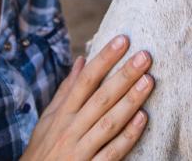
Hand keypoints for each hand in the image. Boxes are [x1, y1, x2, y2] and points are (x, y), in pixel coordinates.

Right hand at [21, 35, 153, 160]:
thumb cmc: (42, 151)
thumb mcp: (48, 120)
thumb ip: (66, 91)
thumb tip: (81, 60)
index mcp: (62, 115)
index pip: (85, 81)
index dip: (104, 59)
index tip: (122, 40)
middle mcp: (71, 130)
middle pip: (100, 98)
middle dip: (123, 75)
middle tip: (145, 56)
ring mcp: (80, 151)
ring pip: (109, 122)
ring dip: (130, 101)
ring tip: (149, 80)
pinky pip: (112, 152)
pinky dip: (127, 136)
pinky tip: (143, 119)